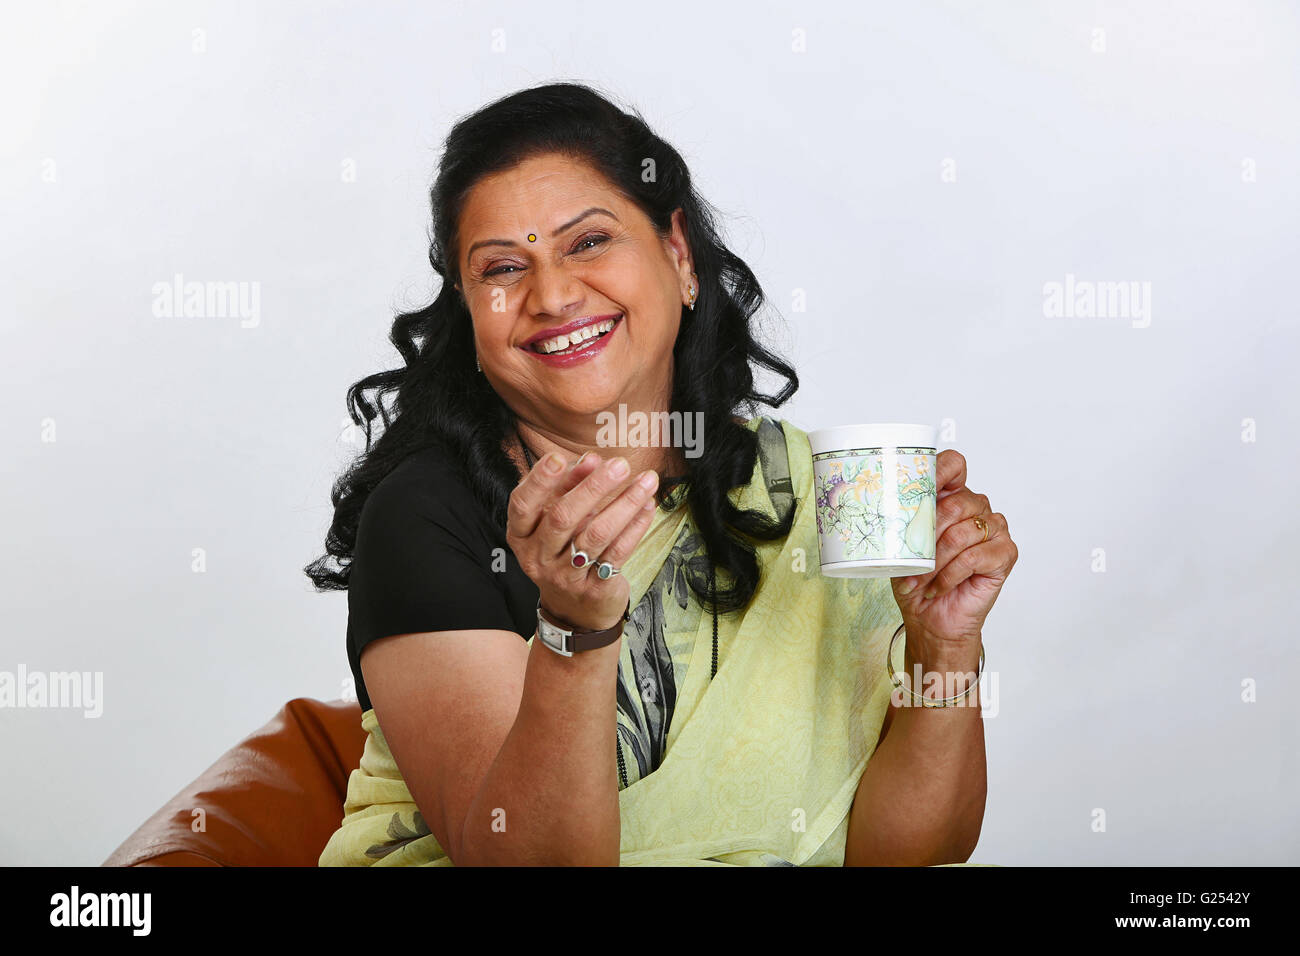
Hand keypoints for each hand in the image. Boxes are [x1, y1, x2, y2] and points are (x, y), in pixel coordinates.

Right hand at [505, 451, 659, 631]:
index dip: (539, 481)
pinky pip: (618, 553)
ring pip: (596, 534)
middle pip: (562, 518)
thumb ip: (568, 489)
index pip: (522, 505)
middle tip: (619, 464)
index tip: (558, 457)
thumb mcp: (555, 521)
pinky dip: (635, 527)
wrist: (575, 611)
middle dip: (593, 487)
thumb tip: (591, 459)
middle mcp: (538, 557)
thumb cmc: (564, 552)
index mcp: (521, 536)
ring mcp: (565, 576)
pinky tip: (648, 506)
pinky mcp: (593, 589)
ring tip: (647, 481)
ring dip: (624, 503)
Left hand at [890, 449, 1017, 651]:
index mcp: (952, 497)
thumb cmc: (916, 581)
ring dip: (934, 562)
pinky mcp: (1004, 553)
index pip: (953, 465)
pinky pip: (974, 557)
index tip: (917, 483)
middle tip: (910, 558)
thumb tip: (886, 503)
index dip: (938, 469)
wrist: (930, 618)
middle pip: (956, 503)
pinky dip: (950, 575)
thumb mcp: (900, 546)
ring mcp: (993, 529)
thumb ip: (902, 520)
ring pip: (962, 533)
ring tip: (919, 579)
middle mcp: (976, 507)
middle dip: (927, 534)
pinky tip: (938, 587)